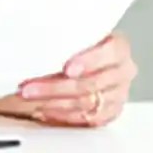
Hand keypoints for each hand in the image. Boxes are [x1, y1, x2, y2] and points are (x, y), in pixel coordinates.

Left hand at [15, 32, 136, 127]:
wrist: (90, 62)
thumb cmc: (79, 43)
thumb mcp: (76, 33)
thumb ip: (64, 37)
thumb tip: (32, 40)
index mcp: (119, 47)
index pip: (110, 53)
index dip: (89, 61)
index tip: (67, 69)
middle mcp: (123, 71)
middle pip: (92, 83)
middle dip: (56, 87)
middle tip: (29, 88)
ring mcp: (118, 94)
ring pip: (86, 104)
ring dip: (53, 103)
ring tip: (29, 98)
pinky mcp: (110, 113)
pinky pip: (87, 120)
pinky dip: (62, 115)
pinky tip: (43, 109)